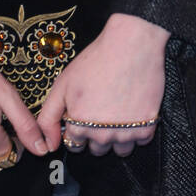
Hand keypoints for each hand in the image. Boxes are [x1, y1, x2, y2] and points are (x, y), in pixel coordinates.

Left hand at [37, 13, 169, 156]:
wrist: (131, 46)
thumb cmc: (98, 61)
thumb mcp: (62, 85)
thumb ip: (49, 117)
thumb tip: (48, 143)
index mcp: (79, 126)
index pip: (73, 144)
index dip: (77, 127)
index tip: (84, 115)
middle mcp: (101, 135)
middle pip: (96, 149)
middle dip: (96, 133)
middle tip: (101, 109)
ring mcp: (125, 134)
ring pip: (119, 150)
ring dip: (117, 135)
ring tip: (117, 110)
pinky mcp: (146, 129)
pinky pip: (140, 141)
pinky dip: (138, 129)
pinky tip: (132, 110)